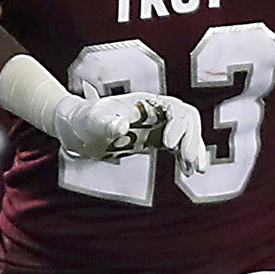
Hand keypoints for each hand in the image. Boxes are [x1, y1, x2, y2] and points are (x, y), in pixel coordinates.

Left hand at [53, 90, 209, 174]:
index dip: (177, 124)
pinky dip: (185, 158)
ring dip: (194, 150)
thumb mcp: (92, 121)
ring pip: (186, 134)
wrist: (79, 130)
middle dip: (191, 139)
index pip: (173, 107)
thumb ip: (106, 123)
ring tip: (195, 170)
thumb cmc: (85, 120)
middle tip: (188, 160)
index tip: (168, 145)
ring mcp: (158, 125)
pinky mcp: (155, 139)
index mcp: (145, 101)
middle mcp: (156, 111)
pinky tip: (187, 172)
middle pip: (186, 120)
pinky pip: (178, 146)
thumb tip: (121, 126)